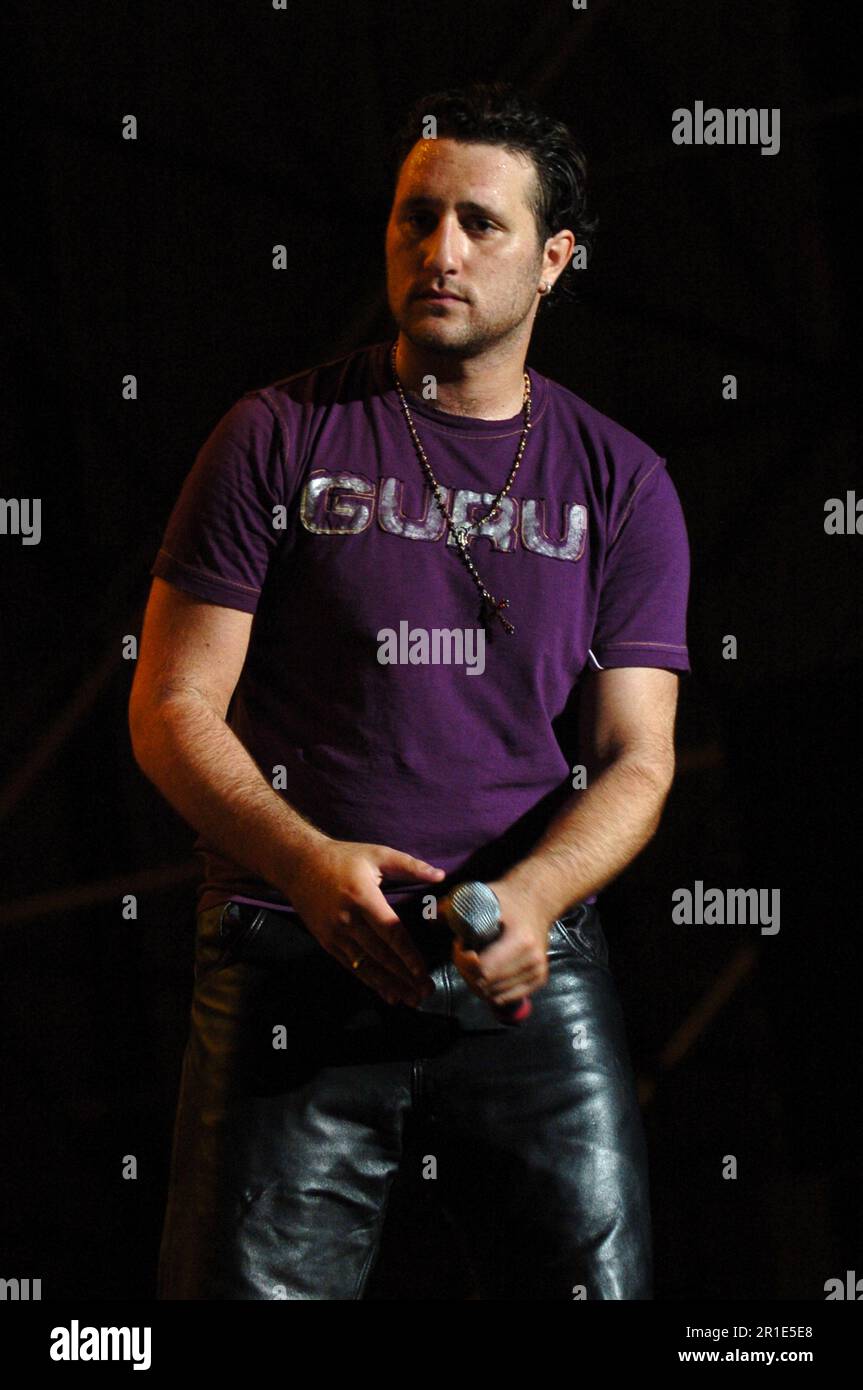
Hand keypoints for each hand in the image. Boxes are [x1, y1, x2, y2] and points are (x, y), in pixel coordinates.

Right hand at [283, 839, 441, 1006]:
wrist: (299, 865)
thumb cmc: (343, 858)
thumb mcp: (377, 854)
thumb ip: (410, 865)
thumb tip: (441, 876)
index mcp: (363, 897)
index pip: (390, 931)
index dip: (407, 954)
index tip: (423, 972)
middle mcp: (348, 920)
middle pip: (381, 954)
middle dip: (405, 976)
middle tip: (426, 992)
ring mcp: (335, 933)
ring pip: (366, 965)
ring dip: (390, 985)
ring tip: (411, 1000)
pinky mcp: (326, 942)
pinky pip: (351, 966)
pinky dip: (370, 982)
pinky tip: (387, 993)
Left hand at [450, 878, 552, 1006]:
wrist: (537, 901)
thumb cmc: (507, 898)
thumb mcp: (481, 895)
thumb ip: (454, 906)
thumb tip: (430, 916)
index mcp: (521, 941)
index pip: (483, 970)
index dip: (463, 961)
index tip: (460, 944)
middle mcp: (532, 960)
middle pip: (486, 984)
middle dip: (467, 971)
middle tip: (466, 951)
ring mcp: (537, 972)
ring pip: (493, 995)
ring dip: (478, 981)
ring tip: (477, 959)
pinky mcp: (539, 980)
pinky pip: (504, 998)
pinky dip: (490, 989)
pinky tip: (488, 970)